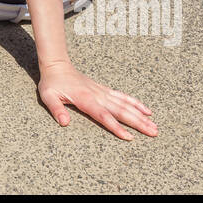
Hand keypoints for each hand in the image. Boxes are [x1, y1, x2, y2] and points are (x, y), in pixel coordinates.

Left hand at [37, 60, 156, 140]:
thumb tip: (64, 123)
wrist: (57, 65)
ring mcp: (103, 92)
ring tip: (154, 126)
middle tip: (153, 133)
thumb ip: (56, 109)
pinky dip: (136, 103)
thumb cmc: (52, 83)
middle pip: (121, 111)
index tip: (129, 137)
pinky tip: (147, 111)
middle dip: (138, 123)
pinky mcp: (105, 90)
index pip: (104, 116)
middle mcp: (98, 96)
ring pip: (125, 105)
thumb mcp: (48, 96)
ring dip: (141, 115)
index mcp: (85, 99)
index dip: (116, 127)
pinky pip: (123, 97)